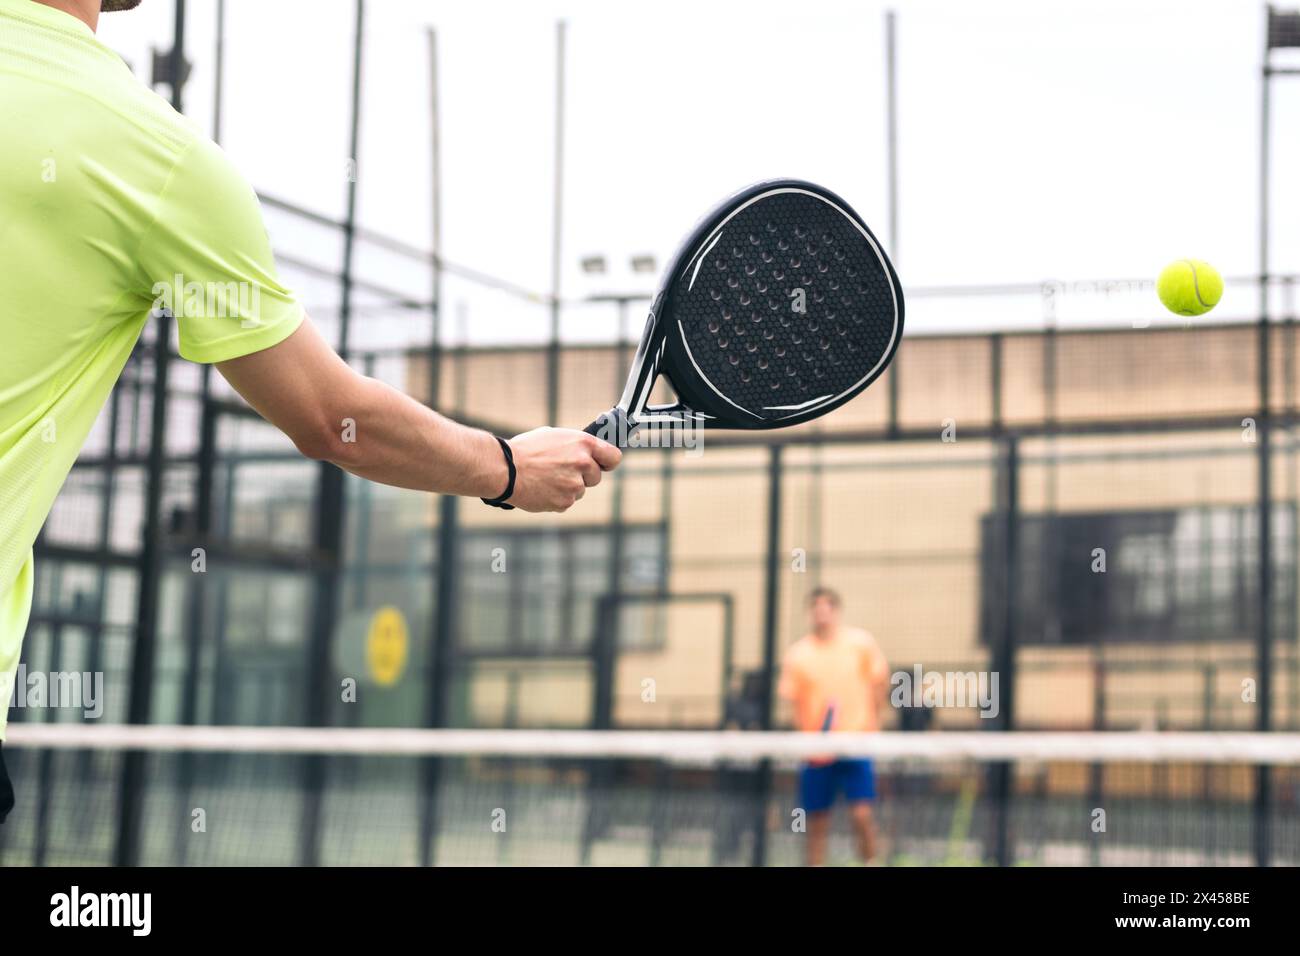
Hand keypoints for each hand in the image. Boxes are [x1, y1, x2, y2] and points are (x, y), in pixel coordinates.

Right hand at [505, 427, 621, 512]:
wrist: (505, 469)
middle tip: (561, 470)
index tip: (602, 465)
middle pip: (595, 477)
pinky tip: (542, 488)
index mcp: (583, 444)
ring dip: (567, 487)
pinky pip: (566, 502)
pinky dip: (556, 497)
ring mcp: (575, 485)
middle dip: (582, 476)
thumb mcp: (555, 436)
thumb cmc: (527, 450)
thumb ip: (576, 446)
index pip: (613, 457)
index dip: (607, 462)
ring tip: (546, 478)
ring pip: (579, 490)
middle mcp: (583, 464)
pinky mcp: (565, 502)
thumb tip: (589, 453)